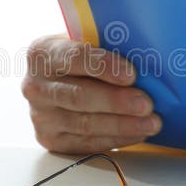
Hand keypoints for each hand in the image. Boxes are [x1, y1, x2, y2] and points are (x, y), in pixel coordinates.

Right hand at [21, 34, 161, 153]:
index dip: (103, 66)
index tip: (131, 74)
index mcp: (42, 53)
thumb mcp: (86, 42)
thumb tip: (146, 58)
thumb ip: (106, 46)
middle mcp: (34, 85)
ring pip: (84, 123)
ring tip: (150, 122)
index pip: (73, 57)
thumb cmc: (81, 59)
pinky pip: (86, 143)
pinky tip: (136, 133)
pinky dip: (115, 139)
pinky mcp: (49, 139)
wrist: (60, 81)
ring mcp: (40, 115)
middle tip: (146, 104)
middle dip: (117, 101)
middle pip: (79, 96)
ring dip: (122, 124)